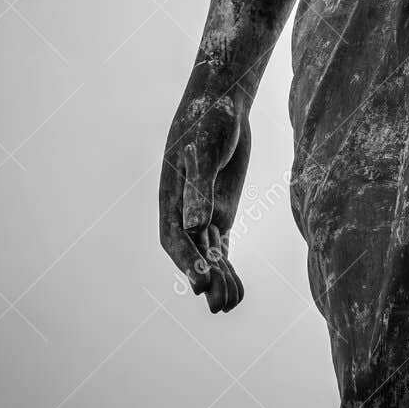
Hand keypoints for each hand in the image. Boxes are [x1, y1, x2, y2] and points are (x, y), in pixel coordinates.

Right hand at [159, 79, 250, 313]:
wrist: (224, 103)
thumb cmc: (209, 120)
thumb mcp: (205, 152)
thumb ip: (201, 188)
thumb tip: (196, 224)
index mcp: (170, 198)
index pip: (174, 238)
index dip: (185, 262)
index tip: (200, 282)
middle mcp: (183, 211)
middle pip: (190, 253)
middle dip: (203, 279)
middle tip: (218, 304)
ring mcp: (202, 213)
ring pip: (206, 256)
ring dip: (217, 280)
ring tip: (230, 304)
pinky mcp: (219, 213)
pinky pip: (221, 249)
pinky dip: (227, 269)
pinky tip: (238, 291)